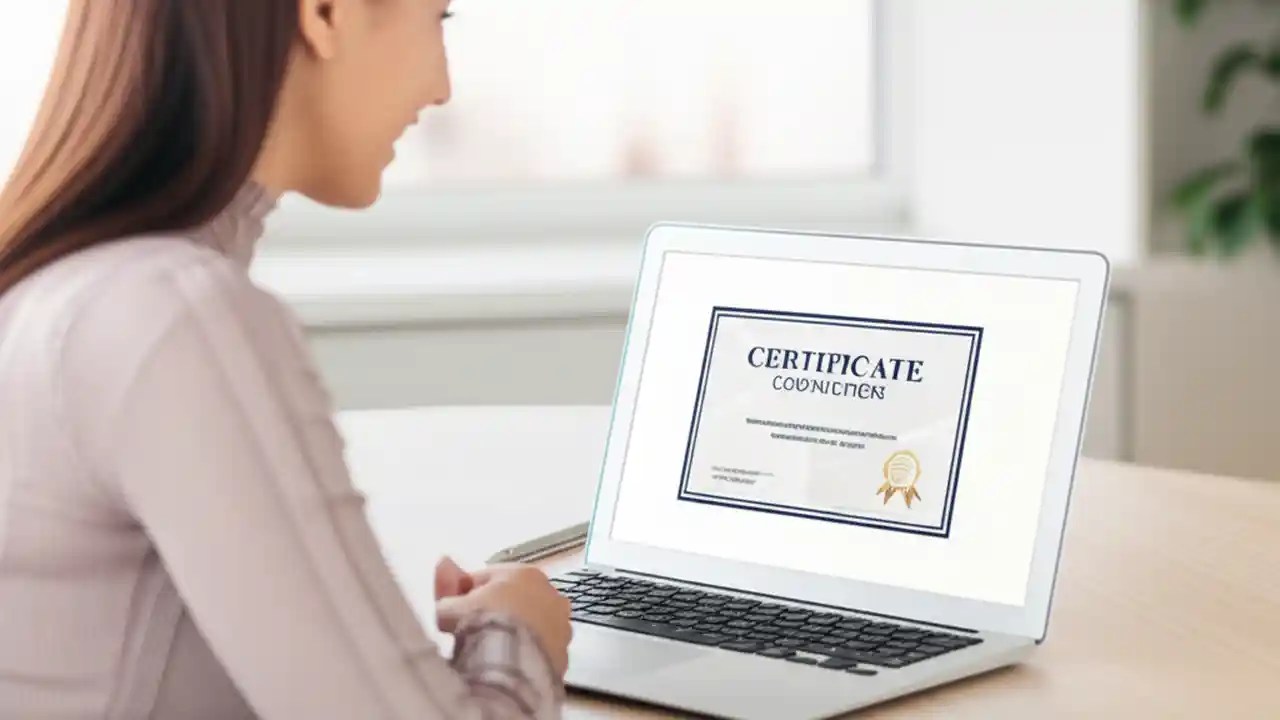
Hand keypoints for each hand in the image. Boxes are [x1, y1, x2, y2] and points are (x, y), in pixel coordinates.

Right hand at [434, 559, 571, 675]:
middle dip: (495, 612)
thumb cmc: (481, 625)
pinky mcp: (564, 653)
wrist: (510, 663)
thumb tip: (443, 563)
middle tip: (471, 631)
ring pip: (530, 625)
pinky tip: (508, 664)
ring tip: (491, 650)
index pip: (489, 578)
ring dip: (513, 633)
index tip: (453, 610)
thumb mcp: (451, 606)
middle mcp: (551, 594)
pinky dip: (526, 654)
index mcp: (525, 573)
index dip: (467, 593)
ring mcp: (562, 625)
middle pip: (514, 600)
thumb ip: (446, 585)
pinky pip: (539, 650)